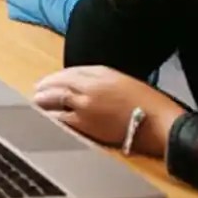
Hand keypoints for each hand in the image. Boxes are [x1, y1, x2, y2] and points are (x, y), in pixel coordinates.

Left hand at [34, 66, 185, 157]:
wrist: (160, 125)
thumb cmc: (148, 103)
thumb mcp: (123, 80)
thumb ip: (99, 78)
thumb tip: (80, 81)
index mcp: (100, 74)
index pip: (68, 72)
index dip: (55, 77)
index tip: (47, 80)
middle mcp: (88, 87)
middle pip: (58, 85)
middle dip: (44, 87)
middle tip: (37, 91)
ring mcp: (85, 107)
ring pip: (55, 101)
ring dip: (43, 101)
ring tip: (37, 103)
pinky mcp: (86, 125)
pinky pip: (61, 119)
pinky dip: (50, 117)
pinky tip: (45, 118)